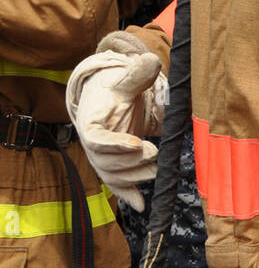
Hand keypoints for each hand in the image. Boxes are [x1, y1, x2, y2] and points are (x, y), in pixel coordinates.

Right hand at [66, 46, 164, 210]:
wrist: (107, 106)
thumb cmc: (114, 93)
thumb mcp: (124, 81)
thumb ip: (137, 74)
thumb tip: (150, 61)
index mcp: (91, 124)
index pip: (96, 140)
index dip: (115, 145)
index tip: (137, 143)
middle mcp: (93, 147)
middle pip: (106, 162)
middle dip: (131, 162)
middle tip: (155, 154)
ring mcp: (102, 161)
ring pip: (114, 177)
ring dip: (136, 177)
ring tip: (158, 170)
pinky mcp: (114, 170)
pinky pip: (118, 187)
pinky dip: (129, 197)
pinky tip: (141, 206)